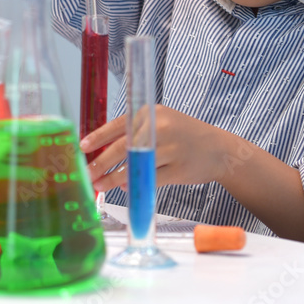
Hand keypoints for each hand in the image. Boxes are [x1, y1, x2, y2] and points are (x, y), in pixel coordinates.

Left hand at [79, 105, 233, 191]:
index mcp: (152, 114)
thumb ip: (136, 134)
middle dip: (100, 162)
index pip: (119, 125)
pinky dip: (136, 185)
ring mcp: (171, 149)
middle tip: (86, 172)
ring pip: (135, 166)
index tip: (82, 147)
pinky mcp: (179, 169)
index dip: (98, 137)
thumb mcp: (161, 124)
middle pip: (123, 147)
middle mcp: (161, 128)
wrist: (220, 149)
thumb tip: (106, 151)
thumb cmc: (184, 136)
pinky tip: (125, 189)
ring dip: (113, 178)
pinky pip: (150, 179)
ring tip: (99, 185)